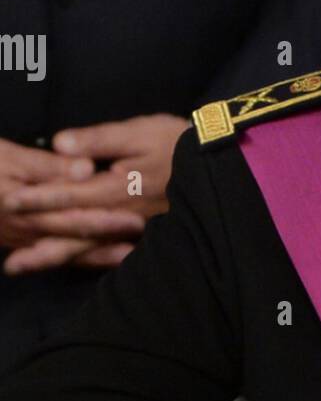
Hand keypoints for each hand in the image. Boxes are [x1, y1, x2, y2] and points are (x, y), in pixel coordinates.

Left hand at [1, 115, 186, 272]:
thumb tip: (58, 144)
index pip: (68, 195)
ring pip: (85, 247)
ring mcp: (130, 230)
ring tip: (23, 267)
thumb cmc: (176, 143)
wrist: (219, 166)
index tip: (9, 201)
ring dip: (53, 258)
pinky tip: (70, 269)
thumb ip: (97, 139)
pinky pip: (107, 253)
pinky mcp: (140, 234)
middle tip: (8, 263)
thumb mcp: (137, 131)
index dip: (37, 199)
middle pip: (71, 232)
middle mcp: (118, 215)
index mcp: (114, 188)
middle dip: (38, 244)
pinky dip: (85, 262)